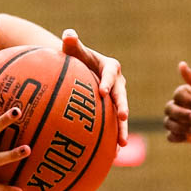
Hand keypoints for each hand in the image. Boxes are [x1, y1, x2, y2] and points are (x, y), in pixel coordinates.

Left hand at [61, 30, 128, 146]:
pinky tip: (112, 155)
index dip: (108, 82)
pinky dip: (113, 138)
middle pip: (121, 96)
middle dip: (122, 107)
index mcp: (110, 68)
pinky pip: (114, 125)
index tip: (102, 92)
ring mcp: (116, 99)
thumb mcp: (73, 50)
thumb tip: (68, 34)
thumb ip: (71, 43)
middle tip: (122, 117)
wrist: (77, 70)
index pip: (111, 74)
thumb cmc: (73, 58)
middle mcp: (117, 84)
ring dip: (122, 129)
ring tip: (122, 145)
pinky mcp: (111, 111)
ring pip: (121, 115)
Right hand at [164, 62, 190, 144]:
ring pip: (168, 123)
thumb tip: (181, 64)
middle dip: (183, 115)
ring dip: (180, 127)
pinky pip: (170, 136)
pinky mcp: (179, 135)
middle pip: (170, 109)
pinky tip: (188, 137)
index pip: (179, 96)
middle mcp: (177, 107)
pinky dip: (177, 137)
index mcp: (183, 94)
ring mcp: (177, 121)